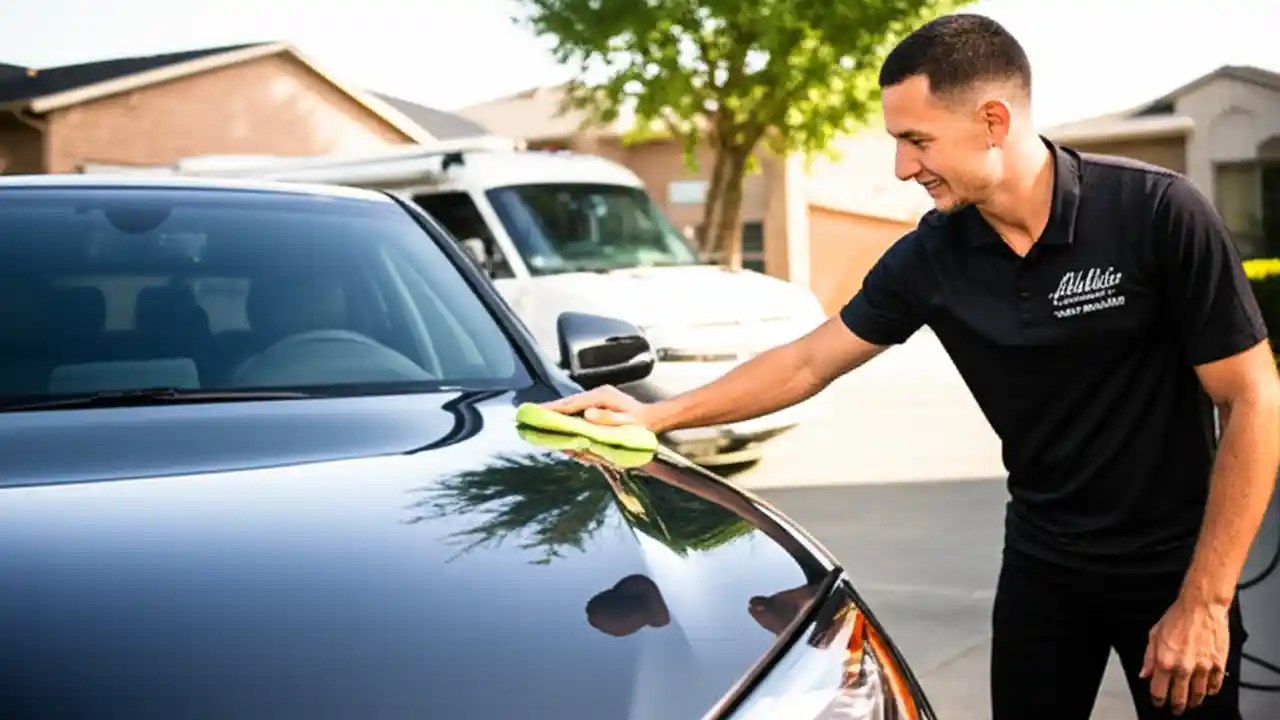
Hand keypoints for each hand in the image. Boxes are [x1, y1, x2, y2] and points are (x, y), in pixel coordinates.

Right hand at [541, 385, 659, 429]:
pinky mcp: (598, 406)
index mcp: (601, 397)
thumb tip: (587, 415)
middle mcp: (597, 395)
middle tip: (533, 419)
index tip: (537, 412)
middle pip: (568, 404)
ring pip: (572, 408)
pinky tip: (563, 426)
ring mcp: (597, 400)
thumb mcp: (627, 422)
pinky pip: (579, 412)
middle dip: (551, 411)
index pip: (572, 403)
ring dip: (559, 416)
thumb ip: (608, 419)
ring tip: (543, 423)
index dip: (553, 409)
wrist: (654, 419)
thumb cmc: (642, 424)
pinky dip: (569, 418)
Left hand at [1139, 596, 1229, 714]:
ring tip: (1191, 703)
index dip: (1157, 700)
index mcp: (1165, 661)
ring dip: (1194, 701)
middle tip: (1176, 710)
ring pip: (1198, 693)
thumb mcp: (1154, 635)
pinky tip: (1208, 691)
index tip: (1158, 703)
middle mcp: (1184, 667)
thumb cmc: (1177, 617)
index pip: (1159, 690)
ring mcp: (1203, 667)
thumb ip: (1149, 657)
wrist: (1201, 607)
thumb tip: (1144, 674)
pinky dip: (1212, 690)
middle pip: (1179, 697)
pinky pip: (1216, 683)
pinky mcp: (1218, 663)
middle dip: (1176, 706)